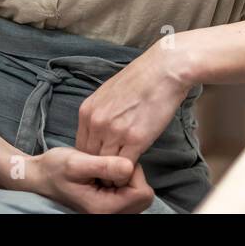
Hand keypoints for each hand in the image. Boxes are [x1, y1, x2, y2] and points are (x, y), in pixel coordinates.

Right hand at [27, 147, 154, 212]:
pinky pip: (131, 194)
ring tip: (104, 171)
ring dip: (127, 179)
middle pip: (144, 195)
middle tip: (108, 166)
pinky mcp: (111, 206)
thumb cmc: (55, 169)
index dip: (132, 172)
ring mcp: (111, 212)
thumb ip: (103, 166)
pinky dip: (123, 182)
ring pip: (139, 194)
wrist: (41, 176)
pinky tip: (105, 175)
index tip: (112, 162)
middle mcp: (110, 215)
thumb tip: (130, 166)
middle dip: (131, 176)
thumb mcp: (76, 163)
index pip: (142, 192)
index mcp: (105, 208)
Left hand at [74, 34, 195, 168]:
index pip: (81, 146)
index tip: (102, 162)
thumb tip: (101, 130)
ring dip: (114, 173)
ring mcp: (114, 131)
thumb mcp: (108, 93)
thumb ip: (101, 113)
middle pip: (90, 158)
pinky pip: (124, 166)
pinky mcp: (135, 138)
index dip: (91, 158)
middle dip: (100, 168)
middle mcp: (96, 122)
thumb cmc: (141, 78)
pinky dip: (127, 172)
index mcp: (87, 110)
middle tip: (111, 174)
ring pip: (106, 165)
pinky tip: (133, 171)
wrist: (163, 70)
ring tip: (122, 175)